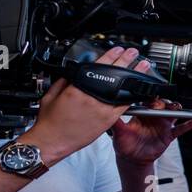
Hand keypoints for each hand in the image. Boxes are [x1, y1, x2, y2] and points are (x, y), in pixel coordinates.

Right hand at [23, 46, 148, 163]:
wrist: (52, 141)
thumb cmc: (49, 121)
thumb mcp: (51, 95)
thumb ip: (63, 81)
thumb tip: (73, 72)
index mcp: (77, 89)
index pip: (98, 68)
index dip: (110, 56)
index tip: (118, 49)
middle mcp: (92, 98)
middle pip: (113, 76)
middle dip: (125, 61)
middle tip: (133, 53)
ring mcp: (102, 109)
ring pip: (122, 89)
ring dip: (133, 77)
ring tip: (142, 68)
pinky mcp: (108, 120)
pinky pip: (124, 106)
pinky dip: (131, 96)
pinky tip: (138, 89)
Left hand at [113, 100, 191, 166]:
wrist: (132, 160)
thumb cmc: (124, 145)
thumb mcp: (118, 132)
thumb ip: (115, 121)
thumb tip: (108, 111)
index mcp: (142, 113)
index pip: (149, 102)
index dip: (153, 99)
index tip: (154, 98)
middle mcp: (153, 117)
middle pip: (163, 105)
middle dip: (165, 103)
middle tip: (165, 105)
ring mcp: (162, 125)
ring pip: (174, 114)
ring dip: (178, 110)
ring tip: (180, 109)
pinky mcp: (169, 135)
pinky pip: (182, 128)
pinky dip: (191, 124)